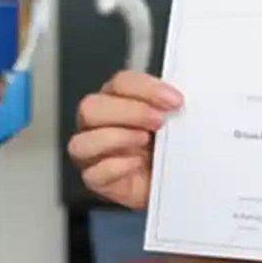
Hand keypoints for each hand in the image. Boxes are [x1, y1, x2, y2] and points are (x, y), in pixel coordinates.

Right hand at [67, 69, 183, 209]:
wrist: (175, 179)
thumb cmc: (171, 146)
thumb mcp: (176, 120)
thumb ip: (171, 106)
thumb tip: (179, 99)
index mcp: (119, 100)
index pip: (121, 82)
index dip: (147, 89)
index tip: (175, 100)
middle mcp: (100, 123)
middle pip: (91, 107)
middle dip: (130, 111)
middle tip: (160, 121)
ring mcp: (93, 153)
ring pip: (82, 141)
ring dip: (117, 138)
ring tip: (146, 141)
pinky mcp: (97, 179)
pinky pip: (93, 173)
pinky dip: (116, 167)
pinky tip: (137, 163)